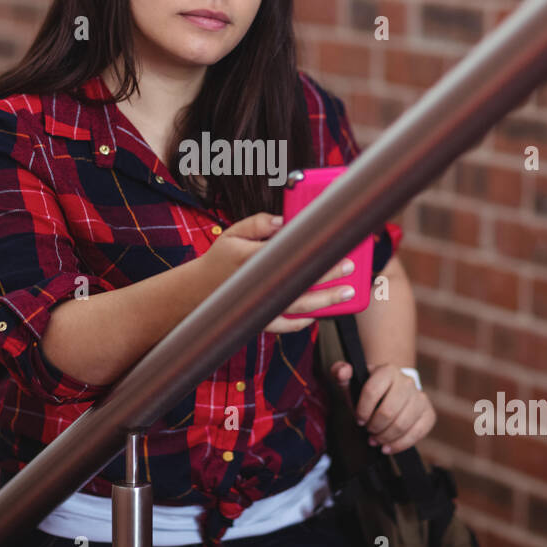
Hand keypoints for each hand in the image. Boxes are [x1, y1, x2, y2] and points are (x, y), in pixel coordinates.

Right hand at [197, 212, 358, 333]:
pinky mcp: (257, 321)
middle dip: (328, 277)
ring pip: (297, 308)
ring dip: (324, 302)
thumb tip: (283, 220)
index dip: (314, 252)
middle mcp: (255, 286)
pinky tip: (318, 315)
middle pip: (299, 283)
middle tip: (349, 268)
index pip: (288, 255)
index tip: (335, 246)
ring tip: (346, 293)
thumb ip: (257, 223)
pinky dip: (302, 323)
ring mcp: (257, 306)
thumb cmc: (219, 260)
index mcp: (249, 259)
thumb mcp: (232, 234)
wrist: (196, 292)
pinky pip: (284, 326)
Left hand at [328, 360, 434, 454]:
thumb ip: (340, 372)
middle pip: (388, 411)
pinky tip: (388, 446)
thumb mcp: (353, 380)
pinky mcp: (428, 413)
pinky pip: (417, 433)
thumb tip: (344, 370)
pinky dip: (400, 444)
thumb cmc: (370, 389)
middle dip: (374, 426)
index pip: (372, 391)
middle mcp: (406, 382)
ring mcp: (420, 397)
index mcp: (387, 371)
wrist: (392, 391)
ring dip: (385, 437)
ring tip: (376, 439)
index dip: (362, 410)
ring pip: (402, 424)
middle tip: (368, 430)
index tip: (359, 419)